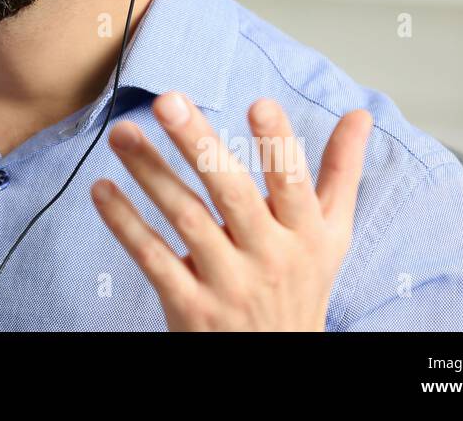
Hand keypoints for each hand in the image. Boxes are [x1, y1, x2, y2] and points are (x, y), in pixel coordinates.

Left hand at [91, 92, 371, 330]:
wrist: (276, 362)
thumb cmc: (301, 285)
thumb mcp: (331, 235)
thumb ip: (341, 173)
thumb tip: (360, 115)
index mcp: (305, 234)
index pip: (293, 183)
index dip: (278, 145)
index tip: (259, 102)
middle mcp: (269, 256)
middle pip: (232, 193)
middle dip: (199, 143)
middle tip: (167, 100)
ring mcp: (228, 283)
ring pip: (185, 218)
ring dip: (150, 172)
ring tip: (122, 133)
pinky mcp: (190, 305)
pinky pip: (153, 258)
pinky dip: (125, 224)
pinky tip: (101, 189)